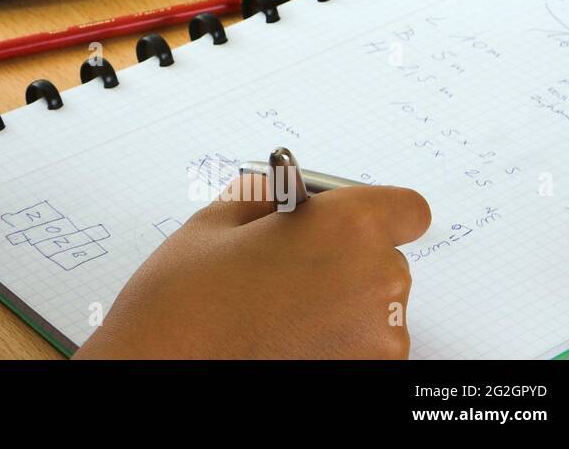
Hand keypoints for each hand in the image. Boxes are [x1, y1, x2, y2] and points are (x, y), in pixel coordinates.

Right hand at [75, 172, 430, 358]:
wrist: (161, 369)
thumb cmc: (185, 299)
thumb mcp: (217, 221)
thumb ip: (268, 195)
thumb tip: (286, 192)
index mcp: (347, 228)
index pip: (407, 208)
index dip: (372, 210)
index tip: (337, 217)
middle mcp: (376, 281)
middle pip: (384, 256)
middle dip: (342, 255)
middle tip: (286, 263)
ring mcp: (377, 339)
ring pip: (371, 303)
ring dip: (337, 299)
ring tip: (279, 307)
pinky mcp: (366, 376)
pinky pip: (362, 343)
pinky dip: (333, 338)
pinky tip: (283, 335)